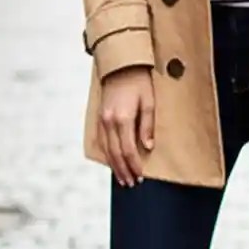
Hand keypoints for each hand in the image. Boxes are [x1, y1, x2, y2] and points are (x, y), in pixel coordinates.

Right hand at [98, 66, 154, 186]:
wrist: (121, 65)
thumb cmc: (139, 82)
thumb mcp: (149, 102)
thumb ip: (148, 126)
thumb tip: (147, 147)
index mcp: (123, 118)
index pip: (128, 149)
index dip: (134, 165)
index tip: (140, 175)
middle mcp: (109, 121)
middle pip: (115, 153)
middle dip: (124, 170)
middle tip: (131, 183)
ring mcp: (102, 120)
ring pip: (106, 149)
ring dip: (114, 166)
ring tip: (122, 178)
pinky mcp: (99, 118)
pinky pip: (101, 141)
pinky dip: (107, 154)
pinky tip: (112, 162)